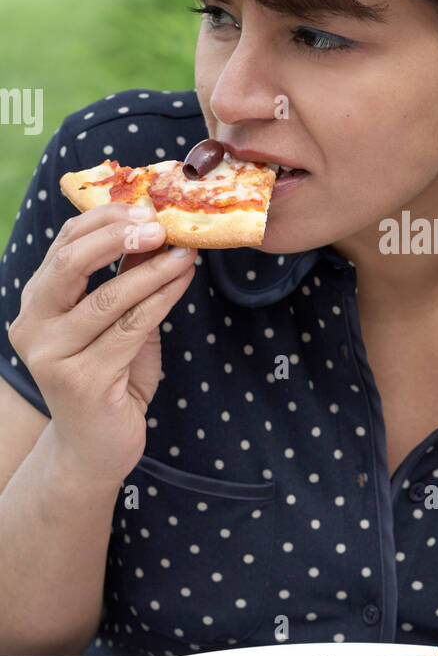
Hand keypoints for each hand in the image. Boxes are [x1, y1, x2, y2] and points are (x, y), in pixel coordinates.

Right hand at [7, 202, 195, 481]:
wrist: (97, 448)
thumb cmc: (109, 379)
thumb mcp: (115, 321)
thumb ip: (126, 279)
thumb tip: (156, 228)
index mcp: (36, 304)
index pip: (63, 247)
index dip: (104, 222)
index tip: (145, 207)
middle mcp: (33, 327)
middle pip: (70, 264)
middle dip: (118, 237)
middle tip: (161, 224)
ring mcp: (53, 357)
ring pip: (109, 299)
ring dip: (154, 270)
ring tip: (186, 253)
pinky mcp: (83, 381)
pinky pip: (131, 329)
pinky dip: (162, 300)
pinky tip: (182, 282)